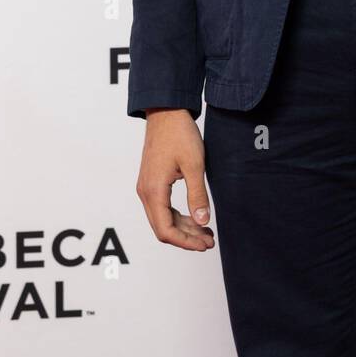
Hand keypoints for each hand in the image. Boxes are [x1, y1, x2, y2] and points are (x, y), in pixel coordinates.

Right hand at [135, 108, 215, 250]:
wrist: (166, 112)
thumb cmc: (179, 134)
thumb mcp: (194, 165)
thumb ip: (197, 195)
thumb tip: (202, 222)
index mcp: (153, 191)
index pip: (166, 230)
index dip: (186, 242)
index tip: (205, 244)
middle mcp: (146, 192)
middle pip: (163, 228)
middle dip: (186, 238)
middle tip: (209, 242)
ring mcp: (147, 187)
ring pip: (163, 219)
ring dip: (184, 228)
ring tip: (206, 232)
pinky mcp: (152, 182)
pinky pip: (163, 207)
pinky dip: (179, 216)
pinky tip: (195, 215)